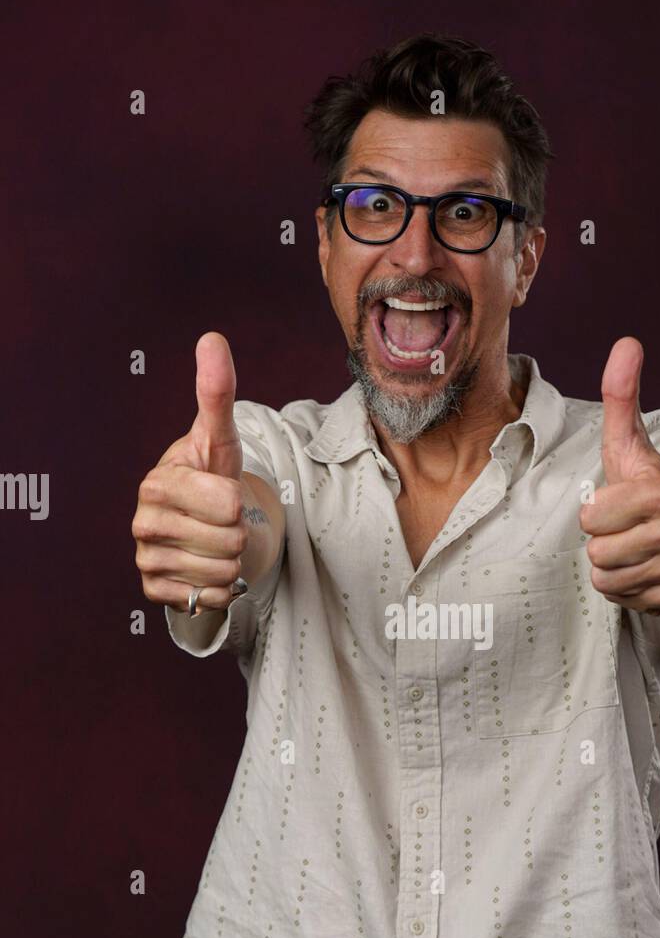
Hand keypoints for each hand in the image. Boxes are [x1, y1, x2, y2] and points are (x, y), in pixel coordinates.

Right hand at [132, 332, 247, 613]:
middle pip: (227, 541)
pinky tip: (209, 570)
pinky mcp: (155, 592)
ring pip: (222, 572)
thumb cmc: (210, 477)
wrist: (200, 525)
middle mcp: (143, 522)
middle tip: (224, 523)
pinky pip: (210, 599)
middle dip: (238, 534)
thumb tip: (212, 338)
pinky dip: (222, 590)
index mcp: (157, 483)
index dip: (238, 501)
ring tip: (218, 544)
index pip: (225, 503)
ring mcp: (147, 559)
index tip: (225, 494)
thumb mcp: (219, 437)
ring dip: (233, 562)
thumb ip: (216, 392)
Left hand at [579, 336, 659, 612]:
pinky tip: (643, 567)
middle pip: (597, 553)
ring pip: (606, 579)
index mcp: (659, 493)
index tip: (618, 502)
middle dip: (603, 541)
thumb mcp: (632, 442)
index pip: (591, 518)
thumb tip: (626, 343)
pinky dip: (627, 587)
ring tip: (633, 547)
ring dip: (611, 566)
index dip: (596, 511)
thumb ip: (621, 396)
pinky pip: (623, 599)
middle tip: (625, 528)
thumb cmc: (651, 484)